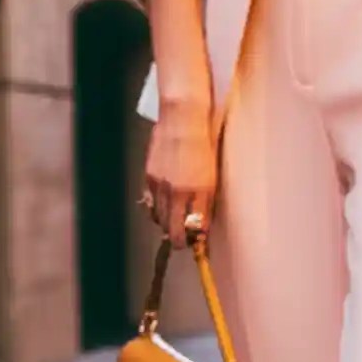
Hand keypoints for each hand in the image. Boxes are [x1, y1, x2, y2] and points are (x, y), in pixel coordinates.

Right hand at [144, 102, 215, 247]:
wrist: (183, 118)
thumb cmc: (205, 142)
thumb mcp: (212, 173)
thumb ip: (205, 199)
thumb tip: (201, 222)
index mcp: (197, 190)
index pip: (192, 226)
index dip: (192, 239)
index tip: (195, 242)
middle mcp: (177, 190)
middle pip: (172, 228)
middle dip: (178, 237)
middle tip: (183, 239)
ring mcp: (160, 184)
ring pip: (159, 218)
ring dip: (165, 224)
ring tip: (173, 223)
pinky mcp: (149, 176)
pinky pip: (150, 203)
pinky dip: (155, 210)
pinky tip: (161, 208)